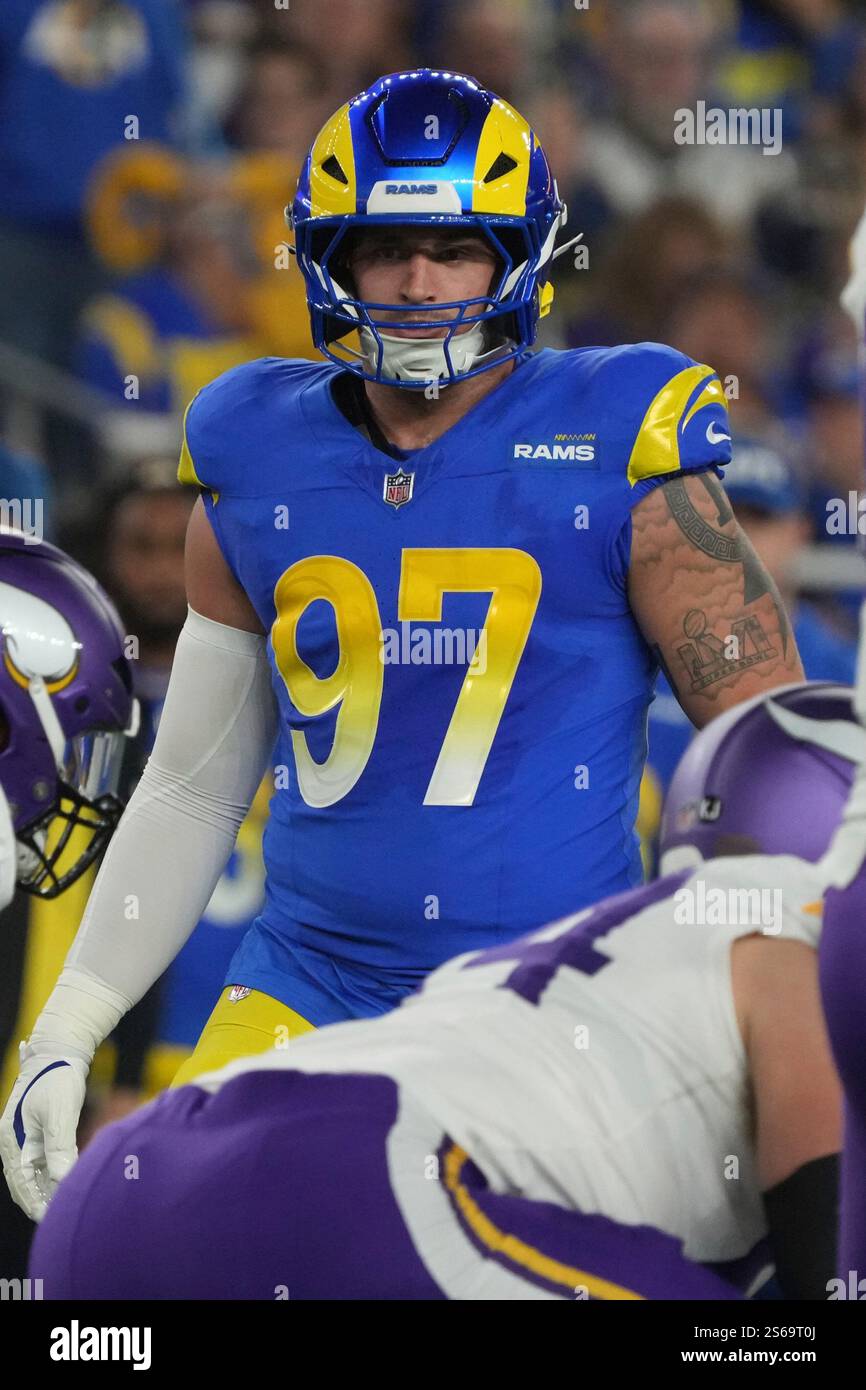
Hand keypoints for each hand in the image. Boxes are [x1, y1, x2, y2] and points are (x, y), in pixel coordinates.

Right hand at [0, 1041, 88, 1221]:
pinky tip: (63, 1185)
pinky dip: (48, 1176)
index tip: (50, 1218)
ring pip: (30, 1174)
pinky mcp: (34, 1132)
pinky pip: (38, 1162)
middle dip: (37, 1201)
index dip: (34, 1202)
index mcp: (11, 1138)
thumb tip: (61, 1179)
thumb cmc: (59, 1078)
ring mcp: (22, 1137)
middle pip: (22, 1181)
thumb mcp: (61, 1112)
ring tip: (62, 1207)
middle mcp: (12, 1140)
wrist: (60, 1050)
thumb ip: (60, 1146)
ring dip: (43, 1190)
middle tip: (57, 1218)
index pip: (19, 1181)